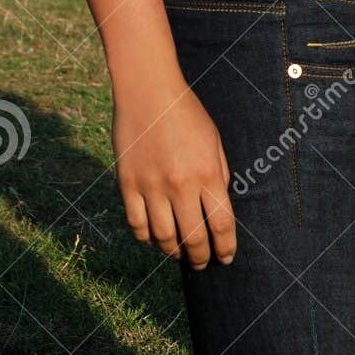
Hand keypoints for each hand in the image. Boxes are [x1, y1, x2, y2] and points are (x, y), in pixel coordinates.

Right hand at [112, 73, 236, 269]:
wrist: (148, 92)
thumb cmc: (186, 112)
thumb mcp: (214, 140)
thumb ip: (219, 174)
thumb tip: (219, 205)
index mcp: (207, 174)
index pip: (221, 224)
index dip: (225, 247)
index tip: (226, 258)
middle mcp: (180, 185)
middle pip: (193, 238)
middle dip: (201, 256)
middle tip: (203, 262)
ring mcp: (151, 187)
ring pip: (163, 238)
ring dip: (174, 252)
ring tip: (180, 253)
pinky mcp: (127, 185)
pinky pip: (137, 225)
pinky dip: (147, 238)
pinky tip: (155, 238)